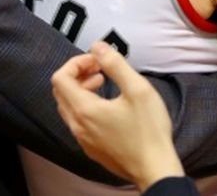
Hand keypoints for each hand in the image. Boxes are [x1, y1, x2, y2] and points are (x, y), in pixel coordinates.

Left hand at [52, 42, 183, 190]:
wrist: (155, 169)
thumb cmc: (149, 131)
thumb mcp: (138, 89)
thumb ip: (115, 64)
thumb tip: (98, 47)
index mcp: (84, 110)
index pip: (60, 78)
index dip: (75, 63)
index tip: (96, 61)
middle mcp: (77, 126)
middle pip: (61, 92)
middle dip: (76, 74)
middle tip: (98, 68)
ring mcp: (83, 139)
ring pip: (68, 107)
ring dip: (80, 89)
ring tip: (102, 81)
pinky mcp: (91, 148)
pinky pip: (77, 121)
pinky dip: (85, 105)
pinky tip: (106, 104)